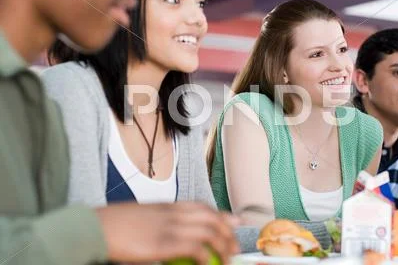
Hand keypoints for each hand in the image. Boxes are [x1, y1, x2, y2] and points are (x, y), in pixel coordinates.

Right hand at [96, 202, 239, 264]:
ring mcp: (169, 226)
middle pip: (211, 216)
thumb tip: (170, 236)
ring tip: (227, 259)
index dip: (221, 214)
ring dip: (223, 245)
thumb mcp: (141, 219)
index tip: (234, 221)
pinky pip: (196, 247)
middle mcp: (172, 213)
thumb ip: (159, 223)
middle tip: (235, 246)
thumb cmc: (112, 226)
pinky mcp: (164, 242)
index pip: (201, 206)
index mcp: (166, 206)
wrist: (95, 228)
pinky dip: (205, 257)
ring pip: (209, 230)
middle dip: (228, 231)